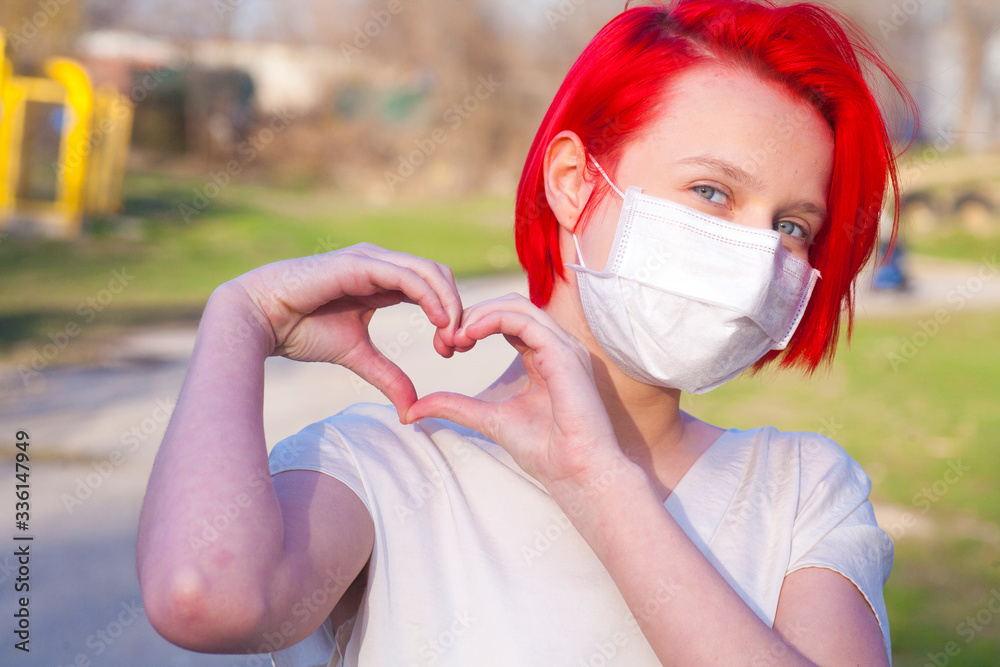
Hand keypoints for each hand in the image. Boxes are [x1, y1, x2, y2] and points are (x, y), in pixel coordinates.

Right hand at [228, 243, 465, 416]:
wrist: (262, 318)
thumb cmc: (302, 330)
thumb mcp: (357, 356)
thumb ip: (388, 376)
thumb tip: (412, 410)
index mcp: (384, 281)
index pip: (433, 288)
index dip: (451, 316)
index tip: (451, 351)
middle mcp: (381, 264)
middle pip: (439, 275)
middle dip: (457, 309)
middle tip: (457, 346)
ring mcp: (372, 260)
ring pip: (429, 272)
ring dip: (448, 303)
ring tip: (452, 336)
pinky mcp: (360, 263)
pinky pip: (406, 276)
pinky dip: (429, 297)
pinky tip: (438, 321)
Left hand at [403, 293, 623, 487]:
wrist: (576, 472)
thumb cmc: (544, 450)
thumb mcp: (489, 419)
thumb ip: (456, 407)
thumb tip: (413, 410)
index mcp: (544, 356)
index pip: (507, 320)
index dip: (473, 324)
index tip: (446, 347)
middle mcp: (557, 346)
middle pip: (511, 305)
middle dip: (473, 314)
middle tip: (446, 339)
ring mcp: (564, 348)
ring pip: (518, 306)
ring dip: (480, 314)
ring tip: (455, 336)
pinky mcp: (565, 355)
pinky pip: (526, 321)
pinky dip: (494, 320)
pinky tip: (470, 334)